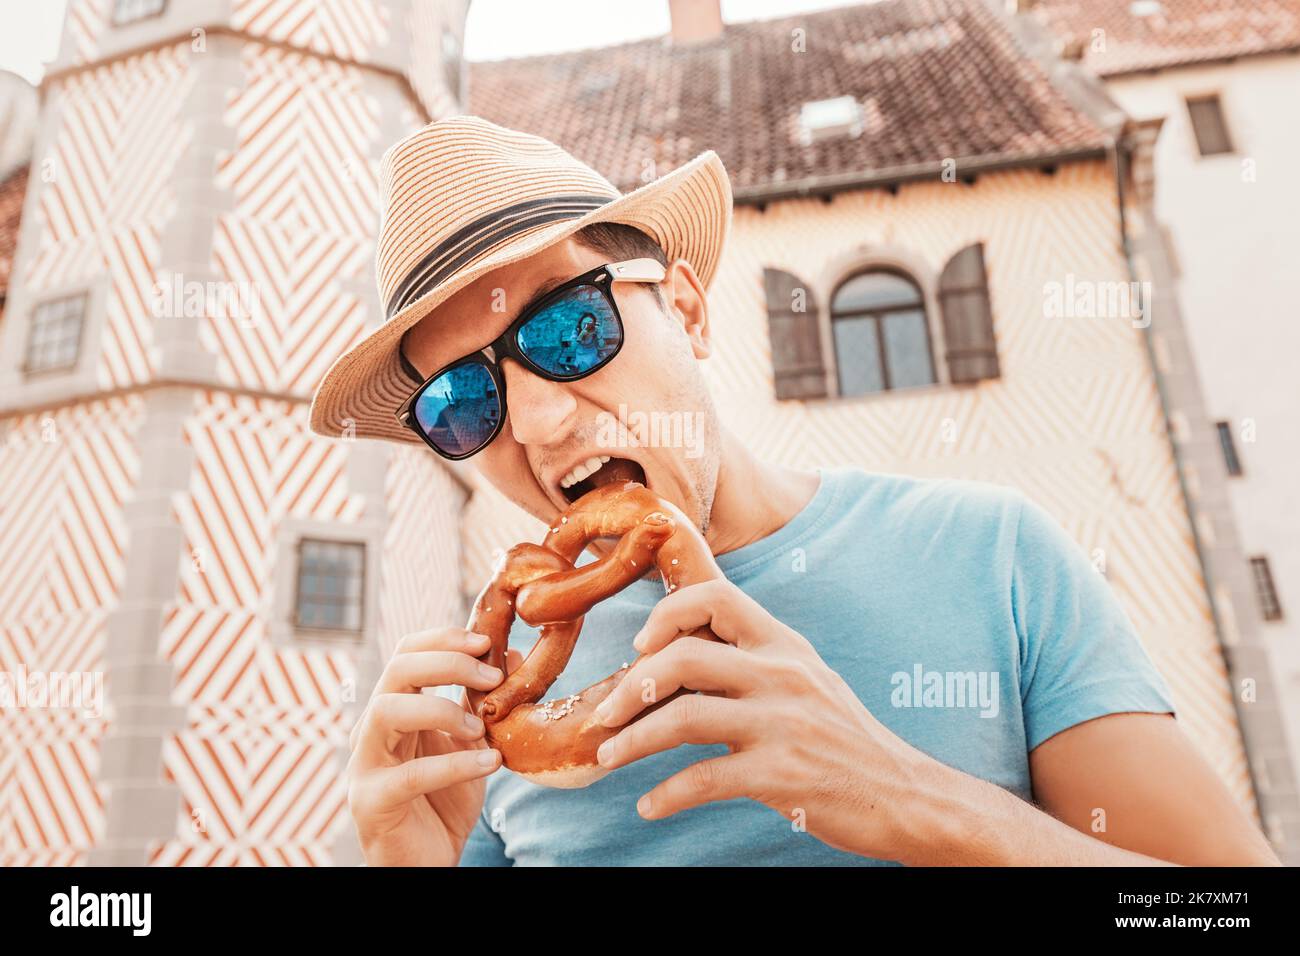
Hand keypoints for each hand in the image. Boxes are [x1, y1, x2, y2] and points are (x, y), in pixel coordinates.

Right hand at [345, 627, 515, 866]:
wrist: (428, 861)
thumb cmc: (445, 801)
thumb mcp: (471, 745)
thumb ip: (482, 702)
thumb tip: (510, 653)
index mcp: (393, 709)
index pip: (405, 653)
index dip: (444, 639)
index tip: (486, 642)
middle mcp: (371, 729)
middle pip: (396, 671)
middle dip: (448, 663)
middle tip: (492, 677)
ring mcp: (364, 764)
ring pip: (387, 711)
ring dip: (442, 710)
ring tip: (481, 728)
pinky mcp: (370, 802)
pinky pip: (410, 775)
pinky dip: (455, 764)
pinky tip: (490, 762)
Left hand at [592, 580, 925, 860]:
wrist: (902, 794)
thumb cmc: (841, 736)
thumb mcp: (803, 679)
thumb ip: (748, 660)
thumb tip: (674, 654)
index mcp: (783, 644)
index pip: (715, 597)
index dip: (666, 614)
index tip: (640, 645)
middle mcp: (781, 675)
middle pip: (684, 658)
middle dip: (631, 687)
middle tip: (605, 714)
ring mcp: (782, 725)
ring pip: (683, 718)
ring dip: (632, 740)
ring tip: (608, 757)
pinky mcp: (782, 776)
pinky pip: (703, 779)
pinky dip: (666, 795)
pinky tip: (649, 805)